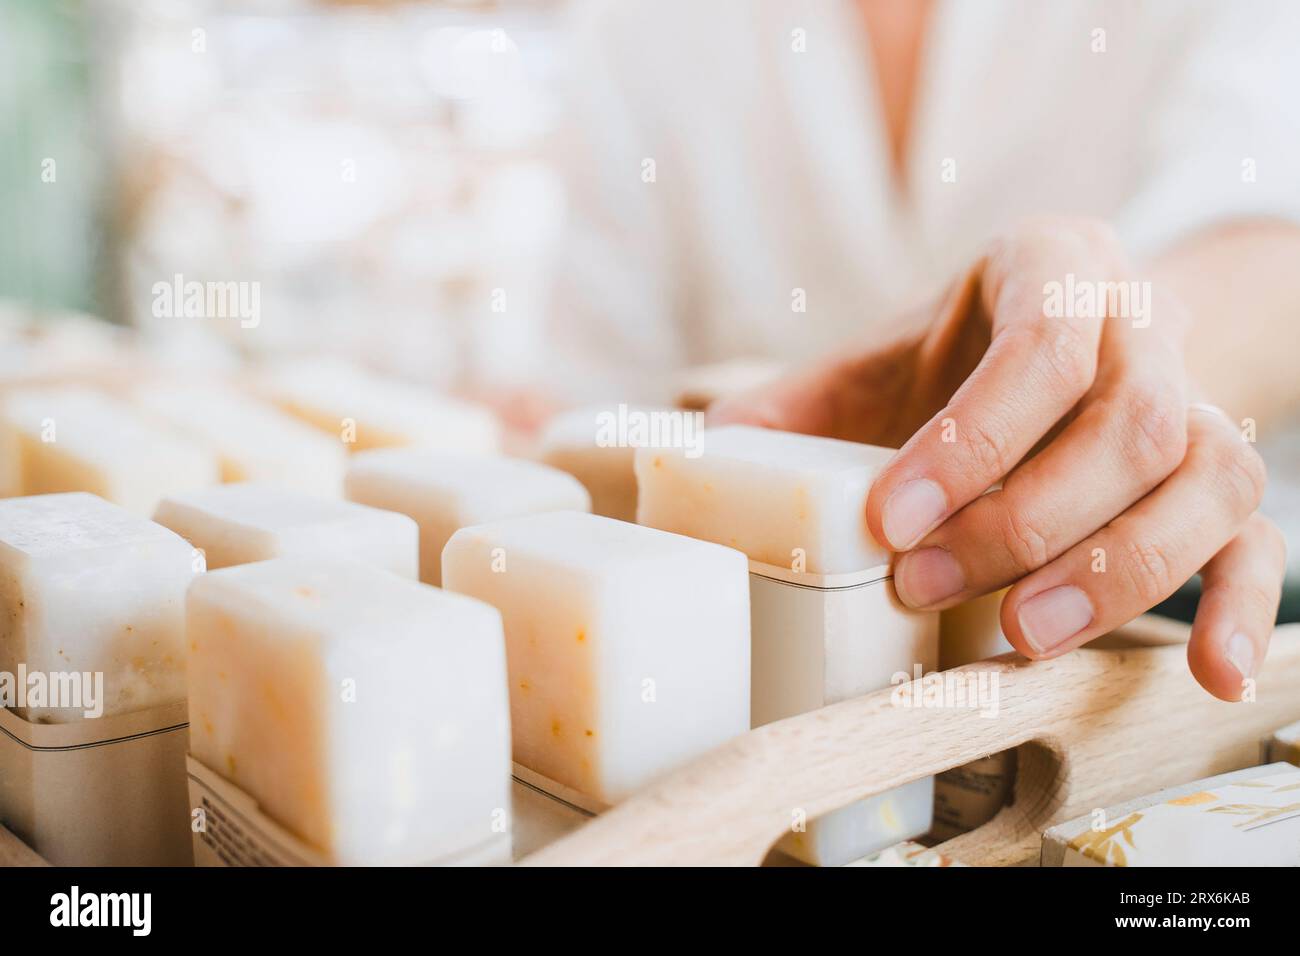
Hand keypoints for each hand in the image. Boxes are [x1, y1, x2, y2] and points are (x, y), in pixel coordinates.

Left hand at [710, 218, 1283, 700]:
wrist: (1062, 332)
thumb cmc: (952, 355)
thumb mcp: (877, 358)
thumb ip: (796, 405)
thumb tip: (697, 457)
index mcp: (1055, 267)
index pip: (1042, 346)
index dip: (972, 440)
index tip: (892, 520)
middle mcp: (1147, 325)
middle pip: (1130, 425)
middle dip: (1023, 521)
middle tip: (922, 587)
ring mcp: (1200, 400)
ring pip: (1209, 479)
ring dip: (1117, 571)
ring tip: (1021, 637)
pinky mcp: (1226, 476)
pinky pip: (1257, 537)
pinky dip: (1238, 607)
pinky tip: (1210, 674)